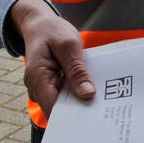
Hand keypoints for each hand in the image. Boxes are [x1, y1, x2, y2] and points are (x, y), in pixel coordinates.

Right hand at [10, 0, 95, 118]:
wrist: (39, 24)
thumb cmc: (52, 31)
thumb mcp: (69, 45)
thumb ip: (77, 70)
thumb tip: (87, 95)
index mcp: (37, 78)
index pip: (53, 109)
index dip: (73, 117)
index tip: (94, 118)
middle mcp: (37, 88)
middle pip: (60, 110)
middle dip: (80, 110)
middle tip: (106, 109)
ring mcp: (43, 89)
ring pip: (64, 103)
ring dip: (80, 101)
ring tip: (103, 100)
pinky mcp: (51, 86)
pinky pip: (65, 95)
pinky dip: (78, 92)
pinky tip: (93, 90)